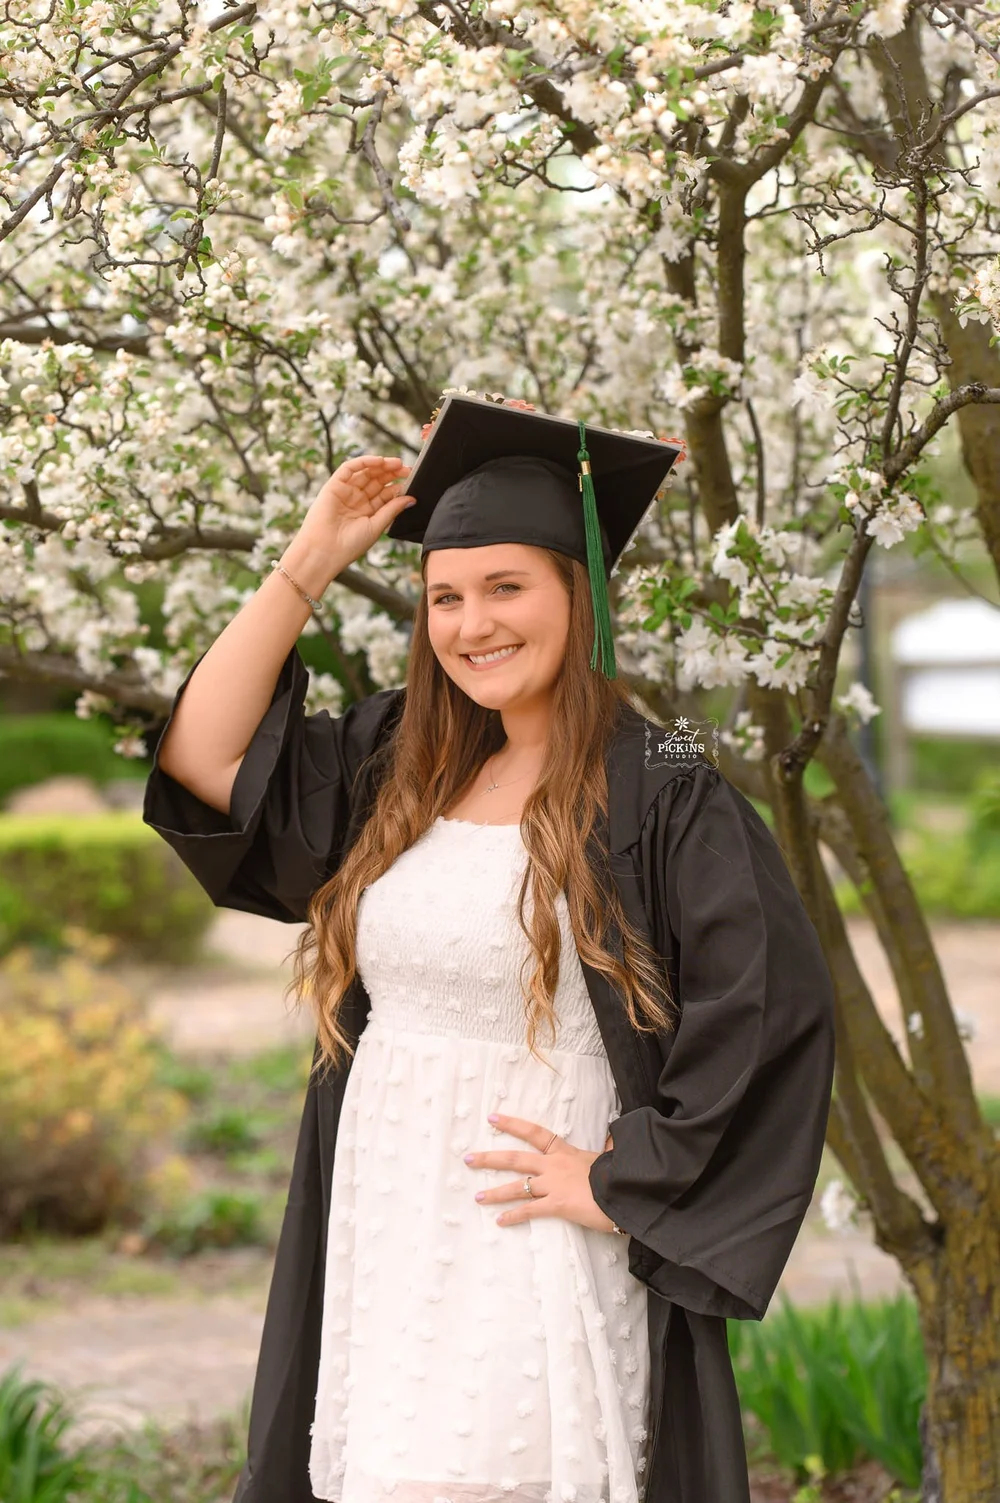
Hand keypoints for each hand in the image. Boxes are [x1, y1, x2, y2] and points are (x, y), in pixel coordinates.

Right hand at [300, 454, 414, 563]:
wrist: (325, 551)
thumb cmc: (349, 545)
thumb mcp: (376, 526)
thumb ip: (392, 510)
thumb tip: (411, 498)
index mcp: (368, 511)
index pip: (385, 494)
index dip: (399, 486)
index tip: (413, 481)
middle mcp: (357, 500)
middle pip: (377, 480)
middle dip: (392, 473)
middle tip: (407, 469)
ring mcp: (345, 491)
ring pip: (365, 472)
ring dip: (381, 465)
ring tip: (397, 463)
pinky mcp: (334, 485)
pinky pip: (349, 468)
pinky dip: (363, 462)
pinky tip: (379, 461)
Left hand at [463, 1113, 617, 1232]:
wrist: (626, 1190)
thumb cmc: (619, 1174)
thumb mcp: (607, 1157)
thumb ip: (603, 1149)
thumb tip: (612, 1139)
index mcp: (565, 1151)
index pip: (535, 1133)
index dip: (512, 1124)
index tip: (492, 1118)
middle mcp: (554, 1165)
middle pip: (516, 1159)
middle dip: (490, 1159)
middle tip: (468, 1158)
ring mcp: (553, 1184)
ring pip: (517, 1186)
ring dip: (495, 1192)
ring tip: (477, 1196)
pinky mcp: (556, 1205)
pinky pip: (530, 1211)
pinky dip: (514, 1216)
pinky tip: (500, 1221)